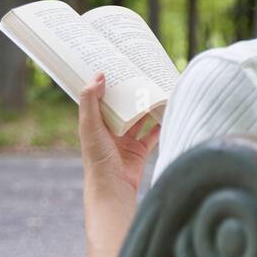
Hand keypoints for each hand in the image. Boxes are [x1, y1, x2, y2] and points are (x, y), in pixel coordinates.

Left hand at [78, 73, 160, 194]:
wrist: (112, 186)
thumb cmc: (97, 157)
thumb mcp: (89, 125)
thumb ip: (90, 100)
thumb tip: (100, 75)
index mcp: (95, 124)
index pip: (101, 100)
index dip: (107, 86)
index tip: (117, 70)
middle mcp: (110, 132)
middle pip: (122, 109)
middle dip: (131, 96)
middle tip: (141, 78)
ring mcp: (126, 141)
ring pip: (139, 120)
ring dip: (147, 109)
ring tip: (157, 93)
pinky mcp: (140, 151)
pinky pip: (152, 135)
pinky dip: (159, 126)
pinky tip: (167, 115)